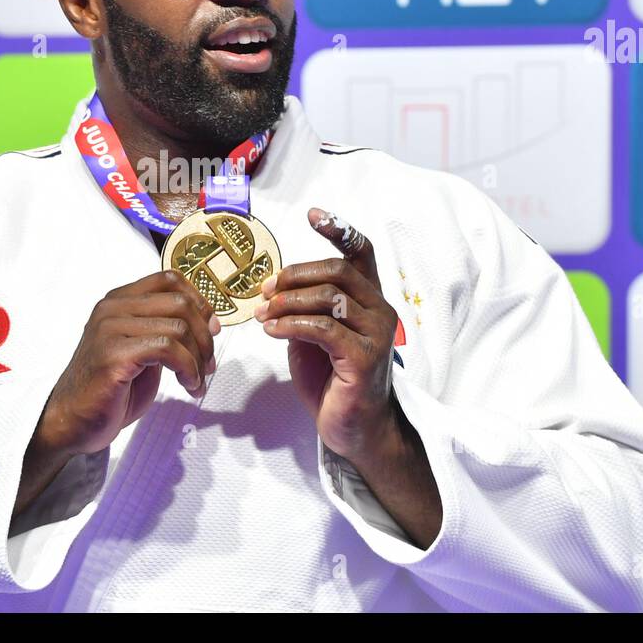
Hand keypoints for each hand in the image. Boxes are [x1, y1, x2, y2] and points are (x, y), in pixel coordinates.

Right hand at [38, 269, 220, 456]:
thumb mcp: (142, 351)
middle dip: (204, 336)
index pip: (169, 280)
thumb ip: (165, 331)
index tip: (212, 329)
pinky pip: (168, 349)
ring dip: (198, 359)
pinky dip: (188, 369)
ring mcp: (110, 329)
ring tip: (196, 381)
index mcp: (118, 301)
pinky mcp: (113, 355)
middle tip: (209, 365)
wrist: (72, 422)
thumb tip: (209, 322)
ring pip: (178, 327)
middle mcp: (112, 309)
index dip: (199, 301)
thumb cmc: (109, 390)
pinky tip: (188, 386)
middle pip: (180, 303)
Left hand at [253, 207, 401, 464]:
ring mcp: (376, 334)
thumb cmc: (332, 379)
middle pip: (337, 271)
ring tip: (262, 315)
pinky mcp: (364, 358)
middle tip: (264, 290)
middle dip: (295, 275)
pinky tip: (270, 331)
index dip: (338, 229)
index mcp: (369, 298)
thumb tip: (273, 288)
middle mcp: (380, 310)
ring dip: (287, 303)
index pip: (361, 252)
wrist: (353, 428)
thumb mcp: (314, 334)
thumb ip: (303, 307)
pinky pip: (323, 328)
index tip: (313, 213)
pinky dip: (291, 325)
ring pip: (329, 297)